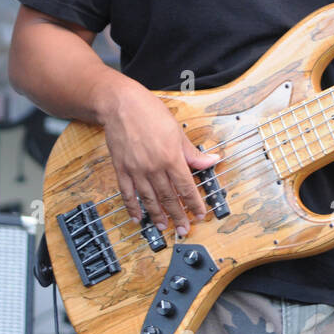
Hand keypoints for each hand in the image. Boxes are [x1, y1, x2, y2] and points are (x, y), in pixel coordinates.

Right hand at [103, 88, 218, 236]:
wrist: (122, 105)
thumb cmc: (150, 113)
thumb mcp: (177, 131)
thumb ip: (193, 152)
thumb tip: (211, 161)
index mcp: (171, 157)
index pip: (186, 187)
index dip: (194, 203)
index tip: (199, 214)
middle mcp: (154, 167)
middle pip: (168, 197)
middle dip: (178, 215)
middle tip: (183, 228)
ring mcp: (136, 170)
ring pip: (149, 199)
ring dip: (157, 215)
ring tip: (163, 226)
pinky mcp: (121, 169)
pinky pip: (127, 193)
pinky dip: (132, 207)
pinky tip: (137, 217)